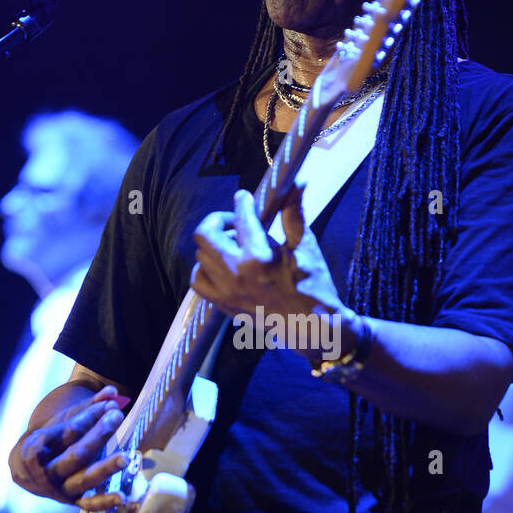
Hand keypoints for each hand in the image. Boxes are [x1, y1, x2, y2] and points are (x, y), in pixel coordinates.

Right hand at [9, 386, 130, 510]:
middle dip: (98, 434)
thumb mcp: (57, 422)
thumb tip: (112, 392)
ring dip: (105, 468)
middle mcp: (48, 471)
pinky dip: (104, 502)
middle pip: (77, 453)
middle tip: (116, 415)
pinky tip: (122, 497)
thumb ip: (86, 408)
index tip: (109, 404)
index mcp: (37, 448)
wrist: (23, 471)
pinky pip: (89, 504)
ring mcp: (60, 489)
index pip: (68, 432)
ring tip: (125, 458)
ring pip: (84, 479)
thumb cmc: (46, 441)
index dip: (89, 417)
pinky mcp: (72, 502)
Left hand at [190, 186, 345, 358]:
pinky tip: (222, 266)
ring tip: (232, 245)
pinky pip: (198, 281)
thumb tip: (297, 184)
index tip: (244, 197)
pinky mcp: (223, 305)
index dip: (242, 202)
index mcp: (259, 257)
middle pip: (205, 234)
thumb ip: (294, 214)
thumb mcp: (305, 247)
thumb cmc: (313, 286)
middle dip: (217, 220)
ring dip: (213, 245)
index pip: (240, 217)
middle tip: (233, 221)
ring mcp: (226, 291)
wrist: (313, 328)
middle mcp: (236, 273)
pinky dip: (205, 269)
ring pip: (201, 256)